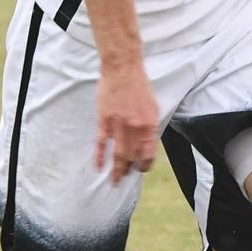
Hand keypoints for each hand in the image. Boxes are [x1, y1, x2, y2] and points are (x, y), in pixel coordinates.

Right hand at [93, 63, 159, 184]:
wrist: (123, 69)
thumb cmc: (139, 86)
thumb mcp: (153, 106)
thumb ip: (150, 125)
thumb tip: (148, 143)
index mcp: (149, 124)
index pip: (149, 154)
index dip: (145, 165)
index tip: (141, 169)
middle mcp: (135, 128)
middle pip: (133, 157)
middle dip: (129, 170)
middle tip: (125, 177)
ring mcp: (118, 125)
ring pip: (118, 155)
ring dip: (116, 170)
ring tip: (114, 181)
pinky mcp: (104, 120)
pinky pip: (101, 144)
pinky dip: (99, 157)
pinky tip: (98, 167)